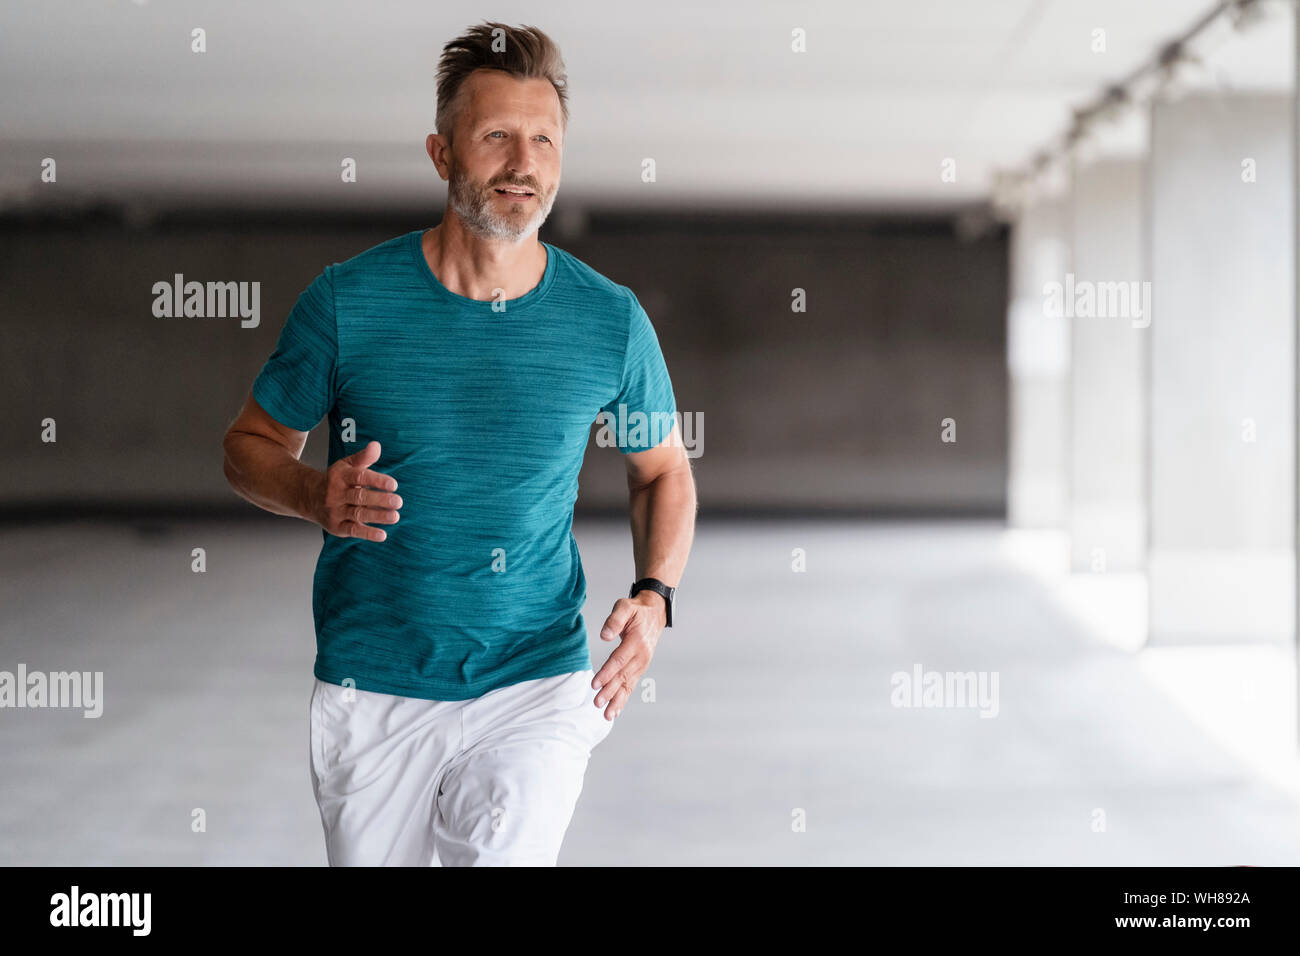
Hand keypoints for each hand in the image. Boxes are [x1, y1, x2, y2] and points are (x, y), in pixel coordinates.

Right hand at [311, 440, 402, 541]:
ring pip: (358, 514)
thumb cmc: (336, 480)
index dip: (377, 480)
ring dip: (378, 516)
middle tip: (398, 501)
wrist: (309, 497)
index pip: (360, 477)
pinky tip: (383, 535)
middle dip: (380, 499)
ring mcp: (335, 511)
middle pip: (360, 496)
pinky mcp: (336, 526)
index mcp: (340, 476)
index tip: (394, 485)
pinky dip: (368, 533)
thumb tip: (376, 445)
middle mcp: (336, 494)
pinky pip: (353, 530)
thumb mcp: (347, 465)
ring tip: (395, 516)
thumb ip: (364, 457)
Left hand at [591, 591, 665, 720]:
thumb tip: (605, 635)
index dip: (606, 673)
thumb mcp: (625, 607)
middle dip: (610, 691)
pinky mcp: (640, 667)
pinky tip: (615, 710)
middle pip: (623, 676)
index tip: (594, 684)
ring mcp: (642, 663)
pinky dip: (624, 698)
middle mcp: (642, 655)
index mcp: (636, 641)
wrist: (655, 613)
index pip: (619, 660)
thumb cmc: (637, 610)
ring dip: (617, 700)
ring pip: (628, 684)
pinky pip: (632, 685)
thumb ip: (614, 620)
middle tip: (597, 703)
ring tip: (607, 714)